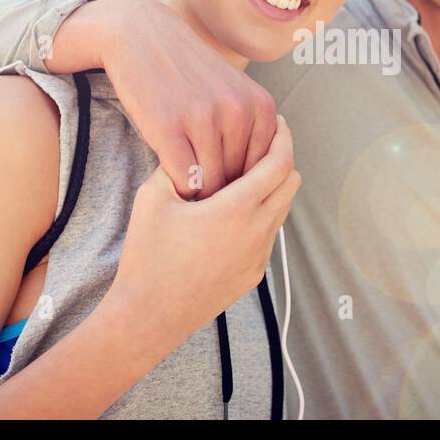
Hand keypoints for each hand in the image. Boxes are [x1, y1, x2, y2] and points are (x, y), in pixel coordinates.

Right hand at [53, 0, 277, 198]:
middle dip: (222, 192)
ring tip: (188, 184)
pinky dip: (178, 186)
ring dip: (199, 193)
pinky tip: (171, 172)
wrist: (143, 36)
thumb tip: (261, 187)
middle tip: (205, 193)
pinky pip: (184, 180)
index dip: (245, 185)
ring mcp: (205, 119)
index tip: (227, 184)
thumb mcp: (235, 93)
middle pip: (239, 181)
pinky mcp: (169, 127)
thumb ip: (254, 130)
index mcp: (262, 106)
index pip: (266, 171)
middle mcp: (239, 111)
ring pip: (212, 185)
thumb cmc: (189, 75)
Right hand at [108, 115, 298, 339]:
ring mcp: (258, 257)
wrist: (148, 316)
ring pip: (282, 210)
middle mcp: (257, 232)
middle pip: (291, 183)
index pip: (279, 163)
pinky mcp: (253, 275)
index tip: (276, 123)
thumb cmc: (148, 257)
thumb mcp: (152, 198)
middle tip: (260, 145)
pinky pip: (269, 235)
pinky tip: (233, 213)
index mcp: (237, 210)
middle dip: (281, 160)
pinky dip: (262, 216)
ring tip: (243, 177)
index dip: (282, 137)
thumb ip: (175, 165)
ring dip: (272, 189)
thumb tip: (188, 147)